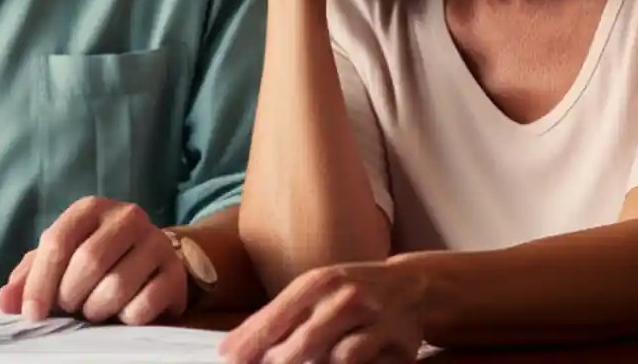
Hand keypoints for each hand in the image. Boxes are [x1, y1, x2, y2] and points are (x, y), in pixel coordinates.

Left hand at [0, 197, 186, 324]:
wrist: (151, 260)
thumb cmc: (96, 260)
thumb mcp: (59, 262)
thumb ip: (29, 278)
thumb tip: (4, 301)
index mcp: (91, 209)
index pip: (58, 241)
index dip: (40, 282)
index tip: (32, 314)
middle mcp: (127, 217)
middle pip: (88, 263)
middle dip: (70, 296)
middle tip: (69, 307)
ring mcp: (156, 242)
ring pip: (116, 287)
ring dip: (96, 310)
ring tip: (93, 310)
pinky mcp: (175, 273)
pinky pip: (143, 306)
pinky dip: (124, 319)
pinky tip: (122, 313)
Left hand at [220, 261, 424, 363]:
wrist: (410, 285)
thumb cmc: (347, 292)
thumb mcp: (313, 292)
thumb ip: (277, 318)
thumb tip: (232, 348)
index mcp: (318, 282)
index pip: (278, 314)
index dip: (252, 341)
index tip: (228, 358)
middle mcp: (346, 297)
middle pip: (306, 340)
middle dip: (279, 362)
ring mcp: (374, 320)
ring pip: (338, 357)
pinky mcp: (398, 344)